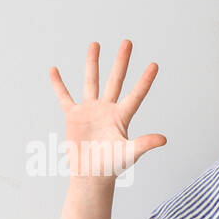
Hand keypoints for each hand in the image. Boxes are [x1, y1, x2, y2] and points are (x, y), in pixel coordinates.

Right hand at [48, 40, 165, 177]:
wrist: (90, 176)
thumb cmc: (112, 167)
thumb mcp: (130, 154)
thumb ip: (145, 143)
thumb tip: (164, 139)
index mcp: (122, 117)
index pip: (136, 95)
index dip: (145, 81)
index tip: (154, 64)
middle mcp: (107, 109)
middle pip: (115, 80)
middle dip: (121, 61)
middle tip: (128, 42)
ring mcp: (90, 110)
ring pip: (91, 82)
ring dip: (93, 63)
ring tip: (95, 44)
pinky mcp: (73, 116)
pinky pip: (64, 97)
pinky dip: (59, 84)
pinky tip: (54, 70)